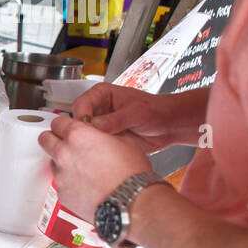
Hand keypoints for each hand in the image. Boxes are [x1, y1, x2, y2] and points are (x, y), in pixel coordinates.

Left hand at [38, 116, 152, 221]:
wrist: (129, 201)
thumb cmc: (130, 174)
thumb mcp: (124, 141)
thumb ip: (104, 133)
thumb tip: (99, 133)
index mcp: (78, 136)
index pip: (58, 122)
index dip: (65, 124)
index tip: (68, 128)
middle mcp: (64, 154)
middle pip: (45, 139)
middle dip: (54, 139)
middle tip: (65, 143)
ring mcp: (60, 175)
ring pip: (52, 162)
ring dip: (62, 162)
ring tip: (83, 168)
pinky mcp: (61, 193)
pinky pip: (60, 183)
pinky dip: (69, 182)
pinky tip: (85, 184)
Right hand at [71, 84, 203, 153]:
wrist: (170, 125)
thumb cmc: (157, 110)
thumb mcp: (137, 112)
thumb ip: (115, 119)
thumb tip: (95, 125)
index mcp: (101, 94)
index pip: (81, 104)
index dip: (81, 116)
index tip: (87, 127)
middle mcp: (98, 109)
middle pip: (78, 120)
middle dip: (83, 131)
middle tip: (92, 140)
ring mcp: (100, 125)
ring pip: (84, 135)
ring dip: (90, 142)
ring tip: (100, 147)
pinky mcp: (105, 138)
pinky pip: (93, 145)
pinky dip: (96, 150)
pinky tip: (103, 153)